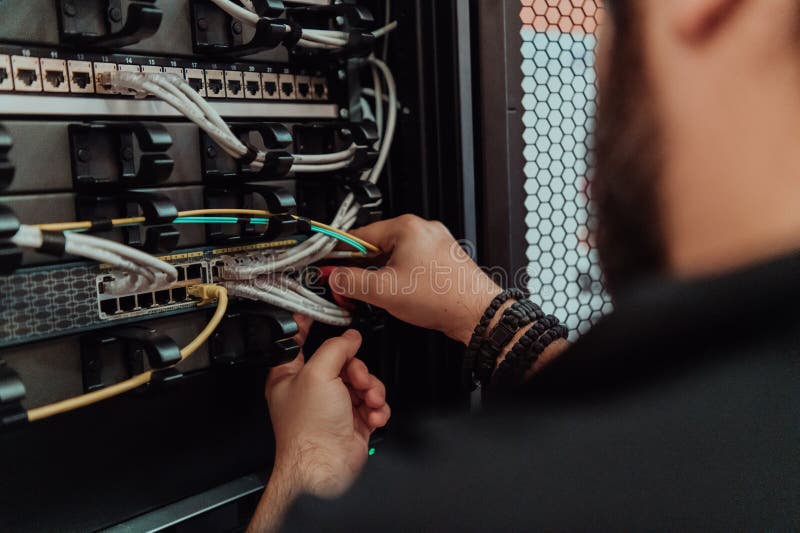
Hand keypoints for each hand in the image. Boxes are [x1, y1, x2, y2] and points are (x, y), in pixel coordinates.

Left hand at [265, 322, 389, 498]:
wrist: (326, 468)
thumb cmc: (308, 431)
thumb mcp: (318, 374)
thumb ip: (336, 348)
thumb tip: (350, 337)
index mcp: (290, 376)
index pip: (298, 341)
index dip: (309, 325)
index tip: (321, 312)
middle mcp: (311, 390)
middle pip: (343, 361)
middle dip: (358, 370)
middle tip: (356, 379)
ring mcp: (334, 406)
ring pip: (362, 381)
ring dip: (371, 389)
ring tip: (367, 401)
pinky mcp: (354, 421)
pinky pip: (373, 403)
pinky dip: (377, 408)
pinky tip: (372, 415)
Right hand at [330, 215, 501, 344]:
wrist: (477, 314)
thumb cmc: (442, 297)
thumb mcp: (384, 290)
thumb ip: (352, 281)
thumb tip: (335, 277)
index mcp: (407, 227)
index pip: (360, 235)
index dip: (341, 254)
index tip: (331, 266)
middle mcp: (423, 230)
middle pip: (377, 245)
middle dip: (362, 268)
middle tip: (352, 287)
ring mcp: (436, 244)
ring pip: (395, 256)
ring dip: (382, 274)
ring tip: (380, 293)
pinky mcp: (443, 261)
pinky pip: (412, 264)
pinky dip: (400, 277)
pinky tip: (400, 294)